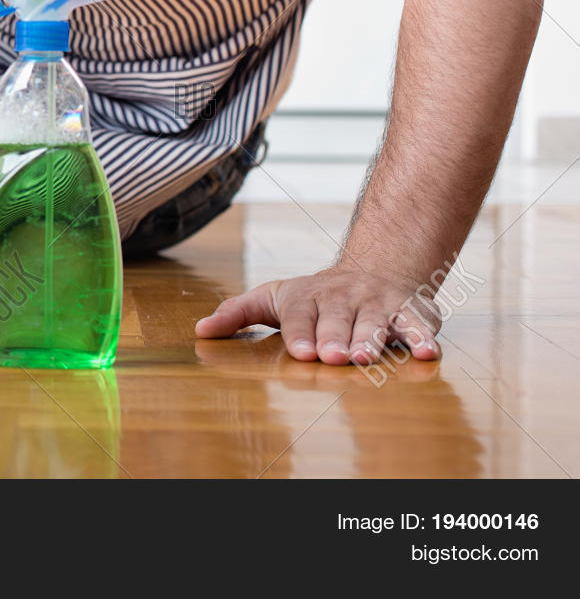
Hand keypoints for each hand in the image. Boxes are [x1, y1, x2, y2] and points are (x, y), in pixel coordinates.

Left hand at [193, 263, 441, 364]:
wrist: (373, 268)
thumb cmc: (314, 297)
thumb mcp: (272, 298)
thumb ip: (237, 313)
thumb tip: (200, 330)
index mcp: (307, 297)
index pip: (300, 316)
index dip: (300, 333)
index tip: (301, 353)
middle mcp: (343, 297)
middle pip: (338, 319)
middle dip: (335, 337)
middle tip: (333, 356)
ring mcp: (378, 302)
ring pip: (376, 322)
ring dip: (372, 338)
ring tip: (366, 356)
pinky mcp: (411, 310)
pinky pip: (418, 324)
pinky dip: (423, 336)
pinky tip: (427, 352)